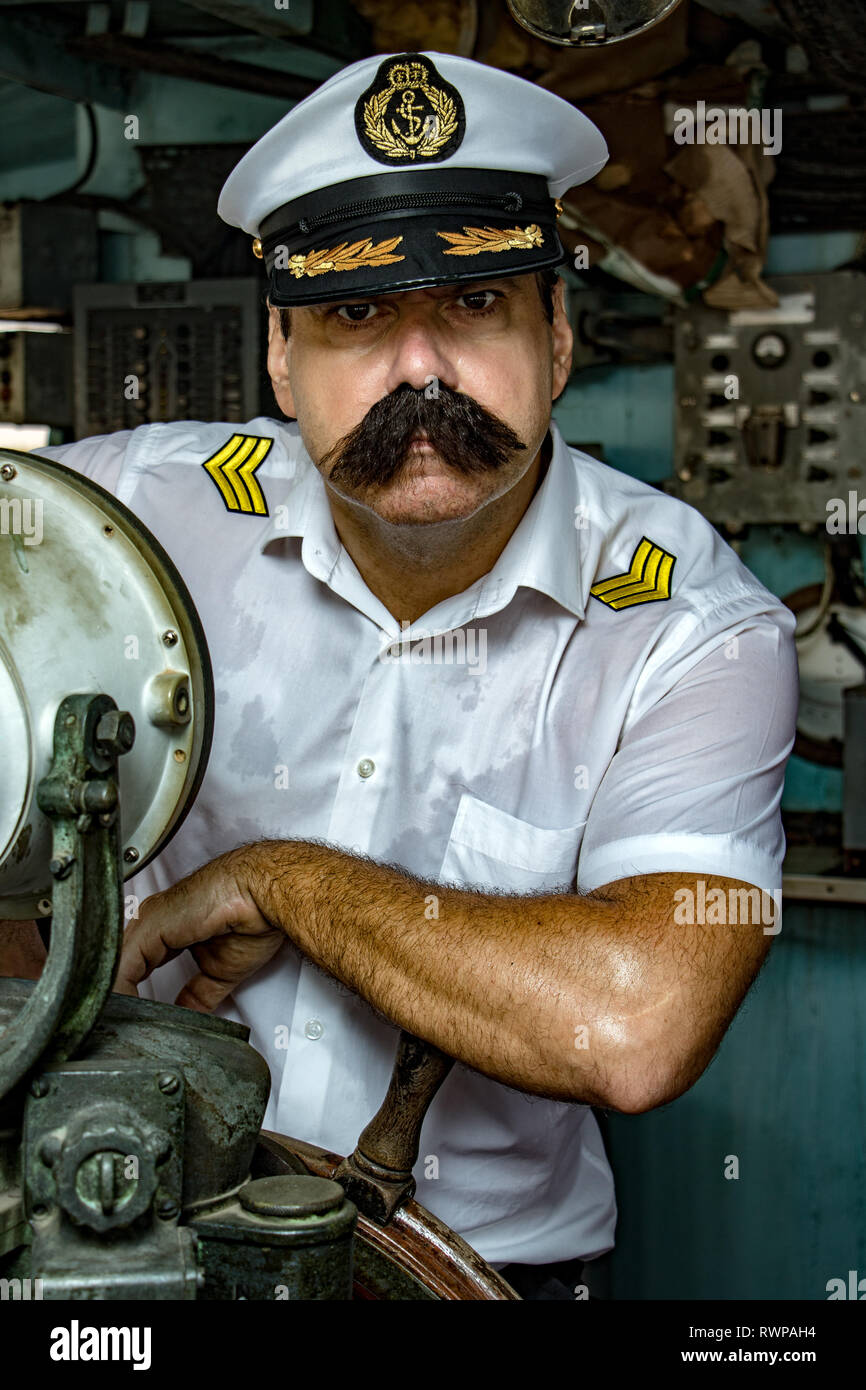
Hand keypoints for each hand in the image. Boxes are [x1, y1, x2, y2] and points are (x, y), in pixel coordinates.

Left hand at [115, 851, 284, 1012]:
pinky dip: (118, 991)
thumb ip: (199, 994)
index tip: (132, 1018)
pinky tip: (121, 1010)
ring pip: (114, 965)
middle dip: (116, 996)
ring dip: (112, 997)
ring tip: (111, 1025)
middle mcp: (153, 921)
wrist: (266, 895)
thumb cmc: (254, 916)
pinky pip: (121, 965)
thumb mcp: (221, 971)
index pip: (136, 965)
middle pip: (119, 964)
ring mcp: (148, 921)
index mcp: (168, 927)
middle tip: (112, 1027)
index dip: (130, 992)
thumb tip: (190, 1016)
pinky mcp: (149, 925)